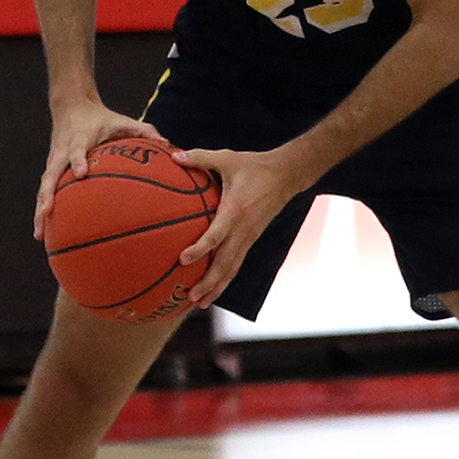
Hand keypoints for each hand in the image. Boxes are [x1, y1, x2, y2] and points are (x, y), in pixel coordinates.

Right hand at [35, 97, 160, 239]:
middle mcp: (63, 152)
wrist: (71, 106)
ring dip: (40, 210)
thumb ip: (145, 131)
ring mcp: (54, 162)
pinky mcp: (51, 170)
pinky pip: (46, 192)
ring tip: (40, 234)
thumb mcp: (122, 120)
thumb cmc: (101, 117)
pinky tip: (44, 233)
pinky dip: (43, 211)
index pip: (76, 150)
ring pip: (44, 188)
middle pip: (50, 175)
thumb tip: (168, 145)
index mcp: (80, 139)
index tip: (82, 174)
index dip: (78, 161)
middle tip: (48, 212)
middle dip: (47, 194)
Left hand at [172, 146, 315, 307]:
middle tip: (190, 297)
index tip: (183, 259)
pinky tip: (213, 288)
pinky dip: (225, 278)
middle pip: (225, 263)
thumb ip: (199, 158)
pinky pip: (237, 262)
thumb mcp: (227, 158)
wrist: (286, 175)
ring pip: (232, 268)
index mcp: (235, 211)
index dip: (200, 248)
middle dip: (208, 282)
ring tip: (200, 303)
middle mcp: (243, 229)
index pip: (216, 235)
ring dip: (217, 287)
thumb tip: (173, 155)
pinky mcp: (251, 239)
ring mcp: (249, 236)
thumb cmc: (253, 166)